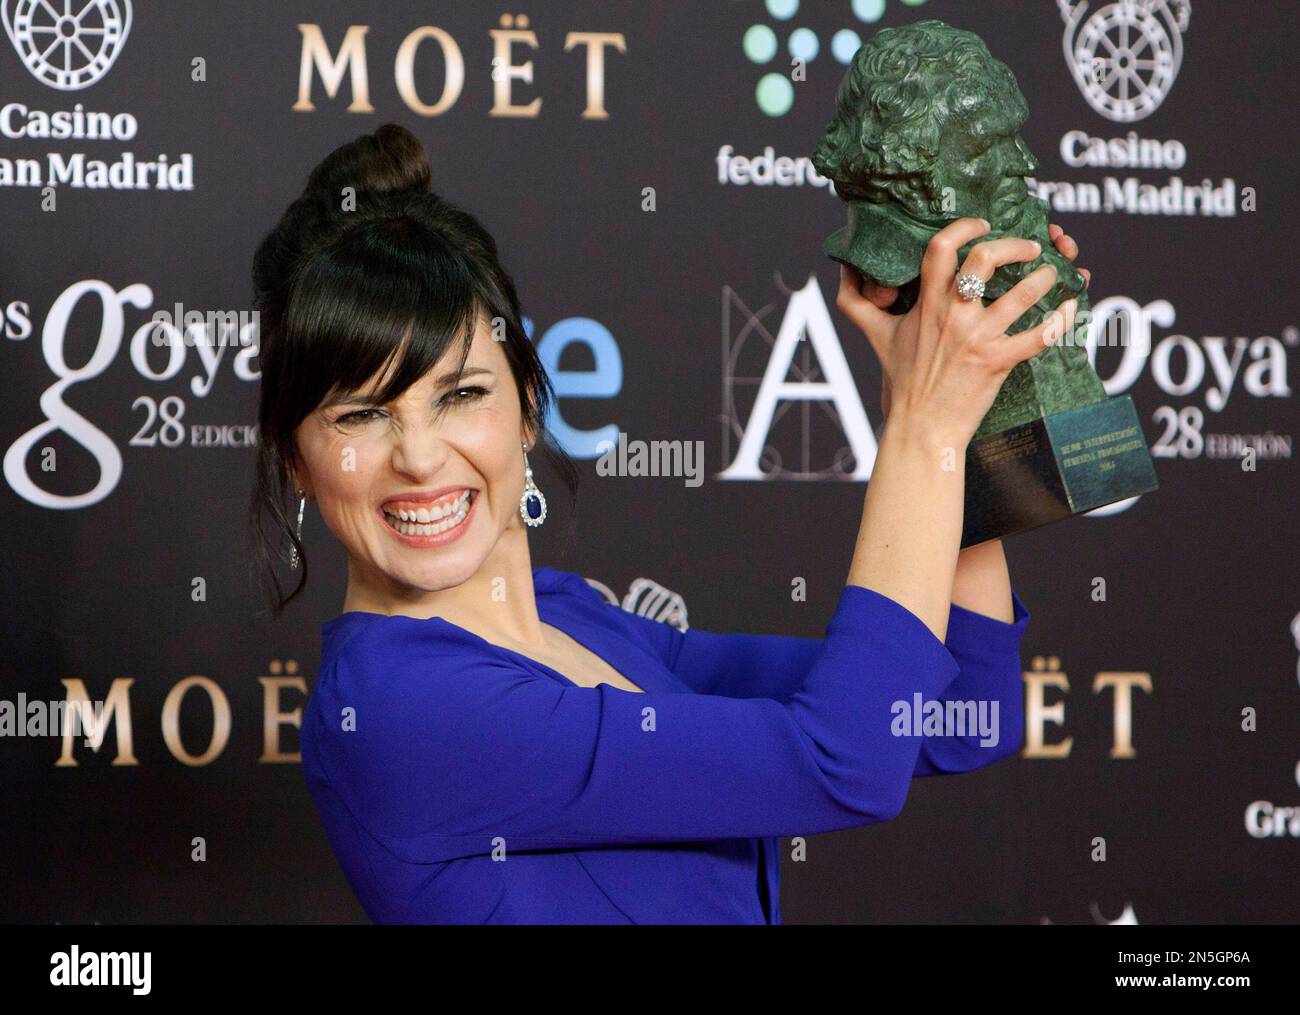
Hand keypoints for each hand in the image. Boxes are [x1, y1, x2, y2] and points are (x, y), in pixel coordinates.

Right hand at [836, 217, 1077, 444]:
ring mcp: (977, 338)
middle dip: (1014, 244)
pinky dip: (1061, 319)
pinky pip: (1040, 335)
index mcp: (927, 304)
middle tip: (1029, 247)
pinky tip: (1070, 308)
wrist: (920, 428)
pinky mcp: (998, 362)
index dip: (965, 227)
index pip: (942, 248)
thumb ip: (857, 303)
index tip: (982, 225)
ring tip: (1052, 273)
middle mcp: (953, 316)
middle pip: (986, 258)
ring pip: (1022, 293)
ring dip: (1045, 277)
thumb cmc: (901, 383)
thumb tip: (844, 274)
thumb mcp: (875, 336)